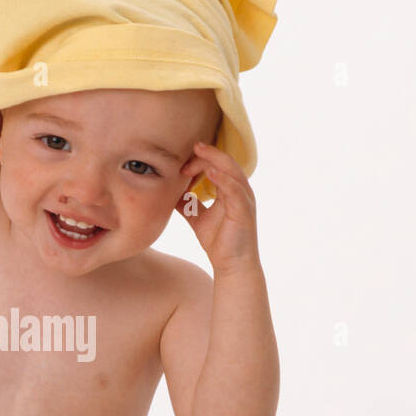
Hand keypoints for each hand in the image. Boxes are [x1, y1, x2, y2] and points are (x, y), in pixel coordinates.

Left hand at [174, 142, 261, 275]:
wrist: (231, 266)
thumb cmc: (218, 242)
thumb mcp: (197, 218)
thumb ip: (188, 204)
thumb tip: (171, 193)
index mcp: (231, 190)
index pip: (218, 165)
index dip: (201, 160)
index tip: (182, 164)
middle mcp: (240, 191)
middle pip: (226, 162)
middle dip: (208, 153)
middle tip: (191, 149)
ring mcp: (244, 199)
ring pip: (232, 170)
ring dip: (214, 159)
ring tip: (199, 151)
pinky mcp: (244, 210)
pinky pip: (235, 189)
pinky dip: (223, 179)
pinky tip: (210, 172)